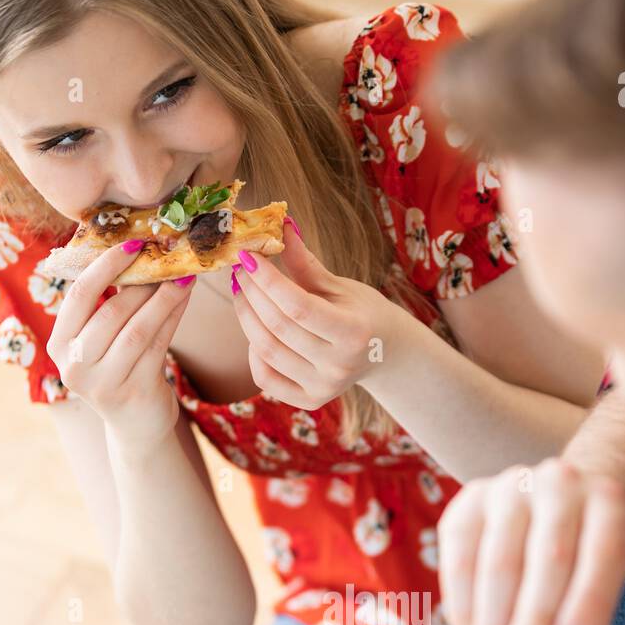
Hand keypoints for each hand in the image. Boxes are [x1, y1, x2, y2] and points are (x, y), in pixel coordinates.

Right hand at [47, 241, 195, 446]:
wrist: (136, 425)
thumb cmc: (119, 371)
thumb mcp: (101, 341)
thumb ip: (109, 305)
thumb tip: (138, 251)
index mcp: (59, 345)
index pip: (79, 295)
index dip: (106, 266)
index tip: (133, 243)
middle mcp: (75, 366)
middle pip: (111, 312)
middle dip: (143, 282)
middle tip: (167, 257)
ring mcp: (104, 384)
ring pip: (138, 329)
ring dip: (163, 298)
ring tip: (183, 276)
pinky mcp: (135, 393)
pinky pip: (159, 346)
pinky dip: (173, 318)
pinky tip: (185, 299)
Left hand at [230, 228, 398, 409]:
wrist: (384, 353)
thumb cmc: (361, 312)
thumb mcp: (339, 285)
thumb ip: (305, 262)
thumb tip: (280, 224)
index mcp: (353, 332)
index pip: (298, 306)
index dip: (267, 280)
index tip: (247, 256)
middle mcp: (338, 365)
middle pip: (278, 328)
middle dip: (251, 294)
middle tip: (240, 270)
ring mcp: (323, 387)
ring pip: (267, 351)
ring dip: (246, 317)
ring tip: (243, 293)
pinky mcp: (310, 400)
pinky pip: (266, 379)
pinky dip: (253, 353)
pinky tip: (255, 331)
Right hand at [437, 458, 624, 624]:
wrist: (560, 508)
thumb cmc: (586, 560)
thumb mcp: (603, 585)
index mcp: (608, 500)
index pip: (604, 553)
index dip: (589, 602)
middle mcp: (560, 482)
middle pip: (550, 558)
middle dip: (532, 623)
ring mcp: (509, 487)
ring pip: (499, 563)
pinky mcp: (468, 503)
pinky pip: (460, 561)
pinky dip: (464, 608)